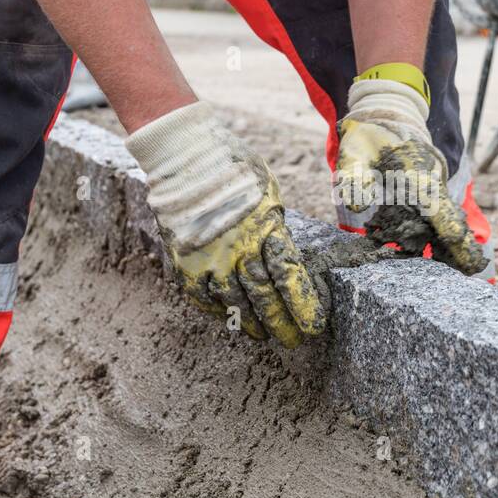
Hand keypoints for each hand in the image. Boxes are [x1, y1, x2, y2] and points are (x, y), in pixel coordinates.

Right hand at [127, 103, 325, 347]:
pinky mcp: (183, 259)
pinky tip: (228, 318)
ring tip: (263, 337)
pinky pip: (200, 296)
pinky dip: (216, 311)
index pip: (289, 275)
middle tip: (294, 342)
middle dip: (282, 323)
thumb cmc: (234, 168)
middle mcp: (238, 247)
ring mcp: (208, 256)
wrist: (183, 154)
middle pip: (264, 296)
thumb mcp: (268, 193)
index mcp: (265, 227)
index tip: (314, 325)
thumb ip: (276, 228)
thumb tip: (285, 257)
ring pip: (234, 302)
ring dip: (251, 323)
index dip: (302, 304)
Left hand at [335, 71, 484, 275]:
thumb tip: (358, 205)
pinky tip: (442, 254)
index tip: (463, 250)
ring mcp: (433, 185)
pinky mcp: (429, 189)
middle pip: (449, 220)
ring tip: (463, 269)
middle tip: (472, 272)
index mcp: (416, 175)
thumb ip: (353, 176)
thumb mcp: (353, 151)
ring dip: (451, 244)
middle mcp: (431, 182)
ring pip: (445, 220)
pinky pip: (437, 215)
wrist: (388, 114)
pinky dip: (441, 235)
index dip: (451, 232)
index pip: (438, 207)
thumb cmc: (369, 134)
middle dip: (460, 246)